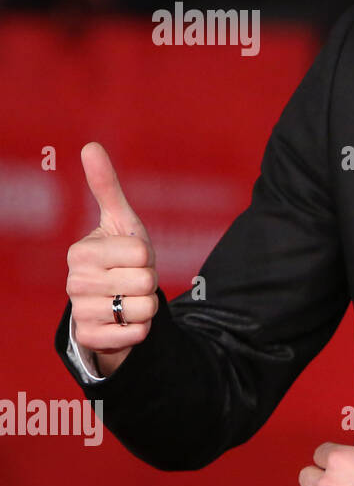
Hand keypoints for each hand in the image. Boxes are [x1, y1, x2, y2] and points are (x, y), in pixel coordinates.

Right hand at [65, 142, 157, 377]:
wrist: (113, 304)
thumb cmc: (120, 258)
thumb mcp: (121, 222)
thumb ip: (106, 187)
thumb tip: (90, 146)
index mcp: (79, 252)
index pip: (142, 253)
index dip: (147, 257)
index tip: (131, 260)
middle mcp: (74, 283)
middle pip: (145, 281)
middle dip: (148, 282)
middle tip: (131, 281)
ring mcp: (80, 312)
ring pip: (144, 308)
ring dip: (146, 306)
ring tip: (128, 300)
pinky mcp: (91, 339)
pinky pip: (136, 334)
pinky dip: (141, 329)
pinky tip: (124, 322)